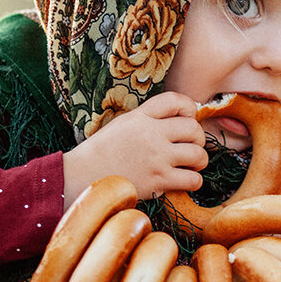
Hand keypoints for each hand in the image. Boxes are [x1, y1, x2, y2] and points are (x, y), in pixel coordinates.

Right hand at [62, 92, 207, 204]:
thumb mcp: (121, 124)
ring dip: (199, 160)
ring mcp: (156, 158)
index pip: (176, 100)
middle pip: (194, 128)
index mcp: (140, 116)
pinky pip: (193, 179)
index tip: (188, 118)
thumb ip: (147, 119)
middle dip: (198, 138)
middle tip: (190, 147)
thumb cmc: (101, 152)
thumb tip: (178, 119)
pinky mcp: (158, 181)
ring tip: (190, 165)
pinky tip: (184, 180)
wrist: (81, 177)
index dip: (189, 108)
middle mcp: (151, 134)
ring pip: (198, 154)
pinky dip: (194, 181)